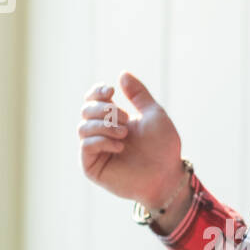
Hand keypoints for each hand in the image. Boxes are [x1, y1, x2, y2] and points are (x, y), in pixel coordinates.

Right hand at [79, 71, 186, 215]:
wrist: (167, 175)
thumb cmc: (163, 147)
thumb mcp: (153, 114)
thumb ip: (138, 94)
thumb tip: (122, 74)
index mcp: (112, 120)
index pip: (92, 100)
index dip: (97, 92)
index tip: (111, 91)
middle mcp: (100, 134)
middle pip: (85, 110)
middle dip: (105, 110)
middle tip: (126, 120)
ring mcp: (95, 151)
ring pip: (83, 127)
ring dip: (105, 126)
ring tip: (125, 133)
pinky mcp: (92, 167)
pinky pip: (86, 146)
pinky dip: (101, 140)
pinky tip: (120, 146)